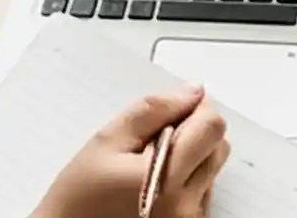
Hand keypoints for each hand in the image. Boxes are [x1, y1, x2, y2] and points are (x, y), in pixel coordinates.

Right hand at [34, 86, 231, 217]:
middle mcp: (187, 204)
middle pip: (218, 147)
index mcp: (166, 178)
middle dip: (194, 134)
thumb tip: (193, 92)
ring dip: (190, 159)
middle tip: (153, 141)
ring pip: (212, 170)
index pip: (211, 127)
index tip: (173, 112)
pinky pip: (203, 195)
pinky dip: (186, 183)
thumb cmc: (78, 198)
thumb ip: (152, 111)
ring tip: (148, 169)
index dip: (196, 110)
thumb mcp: (106, 142)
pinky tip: (154, 187)